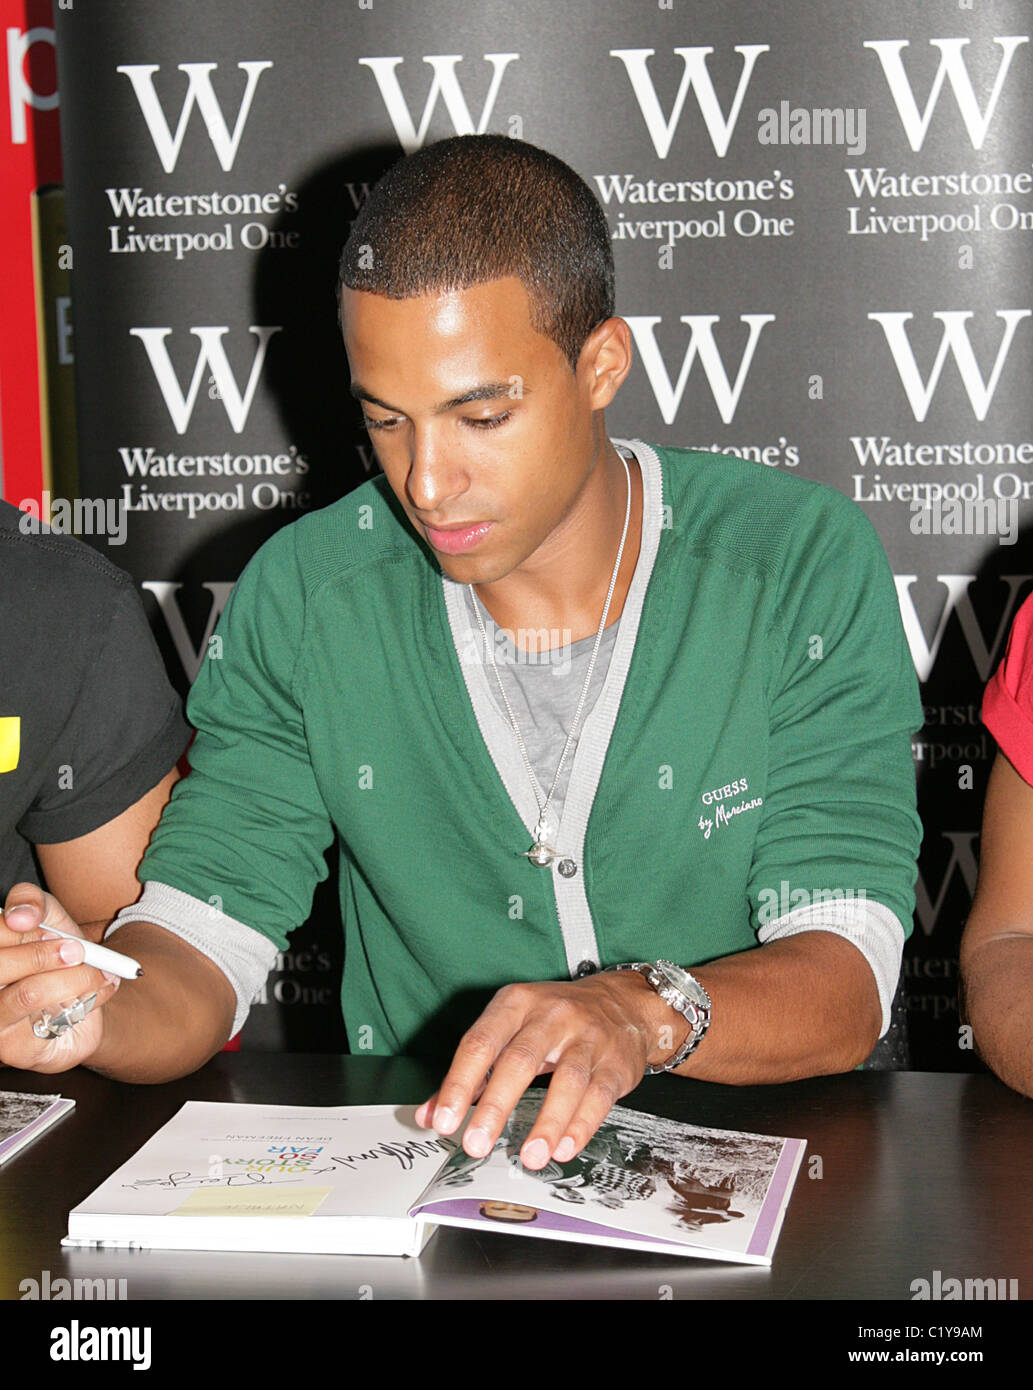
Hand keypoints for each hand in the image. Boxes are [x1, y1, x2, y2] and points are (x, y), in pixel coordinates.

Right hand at [0, 882, 119, 1072]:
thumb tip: (20, 916)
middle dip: (43, 954)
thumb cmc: (60, 952)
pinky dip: (84, 1000)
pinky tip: (97, 992)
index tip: (49, 929)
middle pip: (0, 965)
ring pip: (28, 993)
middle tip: (77, 950)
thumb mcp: (51, 917)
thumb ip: (34, 903)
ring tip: (97, 973)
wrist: (88, 996)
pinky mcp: (14, 1049)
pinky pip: (49, 1023)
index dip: (22, 926)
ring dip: (73, 978)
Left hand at [414, 971, 678, 1169]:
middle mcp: (552, 1015)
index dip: (459, 1083)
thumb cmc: (554, 1020)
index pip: (480, 1043)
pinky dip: (581, 1125)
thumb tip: (430, 1115)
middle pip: (520, 1060)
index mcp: (515, 1004)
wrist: (621, 1003)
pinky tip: (564, 1148)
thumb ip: (470, 1073)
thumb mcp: (509, 1029)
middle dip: (495, 1105)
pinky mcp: (615, 1062)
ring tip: (528, 1157)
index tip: (444, 1120)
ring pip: (567, 1079)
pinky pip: (598, 1095)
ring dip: (547, 1122)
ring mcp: (587, 1037)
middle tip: (476, 1144)